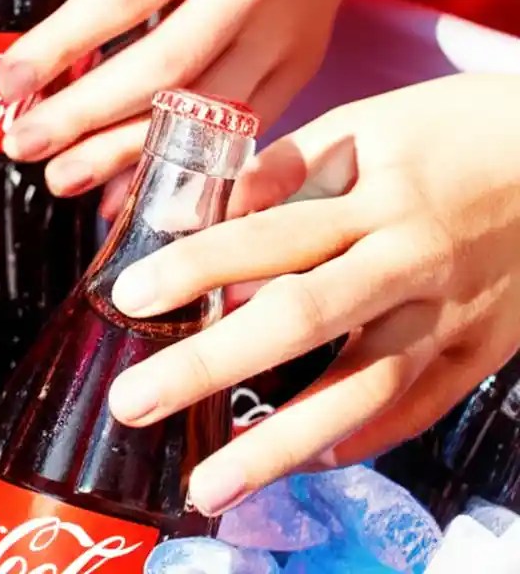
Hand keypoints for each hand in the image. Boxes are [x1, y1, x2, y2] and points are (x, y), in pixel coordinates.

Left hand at [0, 0, 451, 205]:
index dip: (61, 44)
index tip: (7, 83)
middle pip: (162, 67)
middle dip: (85, 115)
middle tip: (21, 145)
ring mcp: (280, 33)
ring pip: (202, 113)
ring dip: (127, 156)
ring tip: (61, 180)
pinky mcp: (297, 68)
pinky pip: (237, 135)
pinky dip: (182, 170)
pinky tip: (130, 193)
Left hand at [103, 74, 519, 515]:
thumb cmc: (452, 134)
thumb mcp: (367, 125)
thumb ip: (284, 171)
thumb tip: (198, 215)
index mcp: (376, 197)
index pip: (270, 236)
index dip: (197, 266)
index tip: (128, 296)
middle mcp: (411, 261)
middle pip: (301, 320)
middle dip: (209, 366)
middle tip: (132, 403)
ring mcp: (452, 315)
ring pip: (361, 389)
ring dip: (280, 444)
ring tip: (211, 486)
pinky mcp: (483, 352)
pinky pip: (417, 410)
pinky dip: (360, 440)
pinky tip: (305, 463)